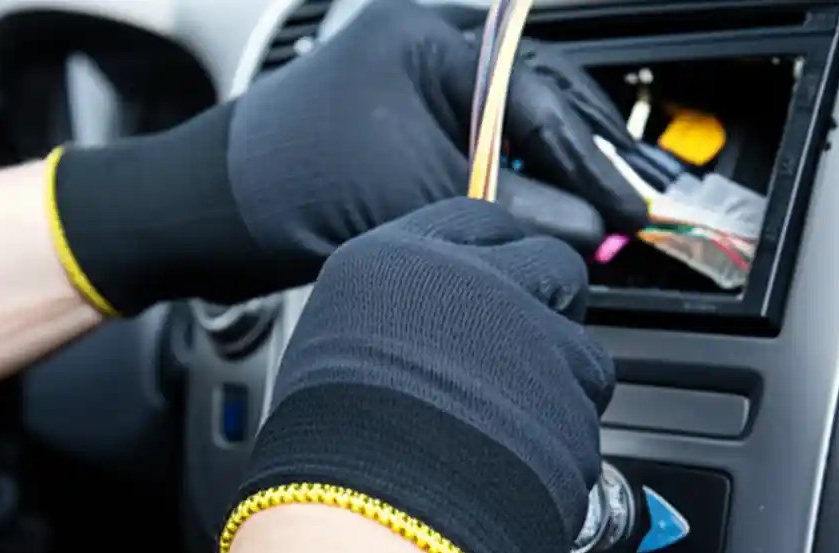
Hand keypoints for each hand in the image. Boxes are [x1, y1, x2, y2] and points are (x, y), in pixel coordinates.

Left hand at [47, 0, 645, 315]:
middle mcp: (422, 47)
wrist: (211, 212)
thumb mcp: (419, 199)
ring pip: (508, 122)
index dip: (590, 159)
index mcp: (427, 38)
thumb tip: (588, 228)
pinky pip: (476, 146)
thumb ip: (514, 210)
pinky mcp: (400, 125)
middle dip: (583, 154)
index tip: (627, 206)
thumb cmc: (290, 184)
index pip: (536, 96)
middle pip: (532, 96)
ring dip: (550, 169)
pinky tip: (540, 210)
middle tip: (626, 203)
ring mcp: (411, 84)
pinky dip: (511, 180)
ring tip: (593, 213)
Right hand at [218, 198, 615, 552]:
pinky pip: (588, 412)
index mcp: (402, 261)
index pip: (477, 220)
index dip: (496, 251)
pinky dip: (569, 437)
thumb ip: (399, 320)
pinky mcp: (575, 400)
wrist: (377, 527)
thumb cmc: (331, 457)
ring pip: (583, 345)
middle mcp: (476, 285)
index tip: (502, 274)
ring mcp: (534, 340)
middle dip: (548, 304)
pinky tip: (525, 462)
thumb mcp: (339, 353)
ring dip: (564, 379)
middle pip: (550, 265)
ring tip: (518, 427)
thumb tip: (427, 329)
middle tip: (522, 350)